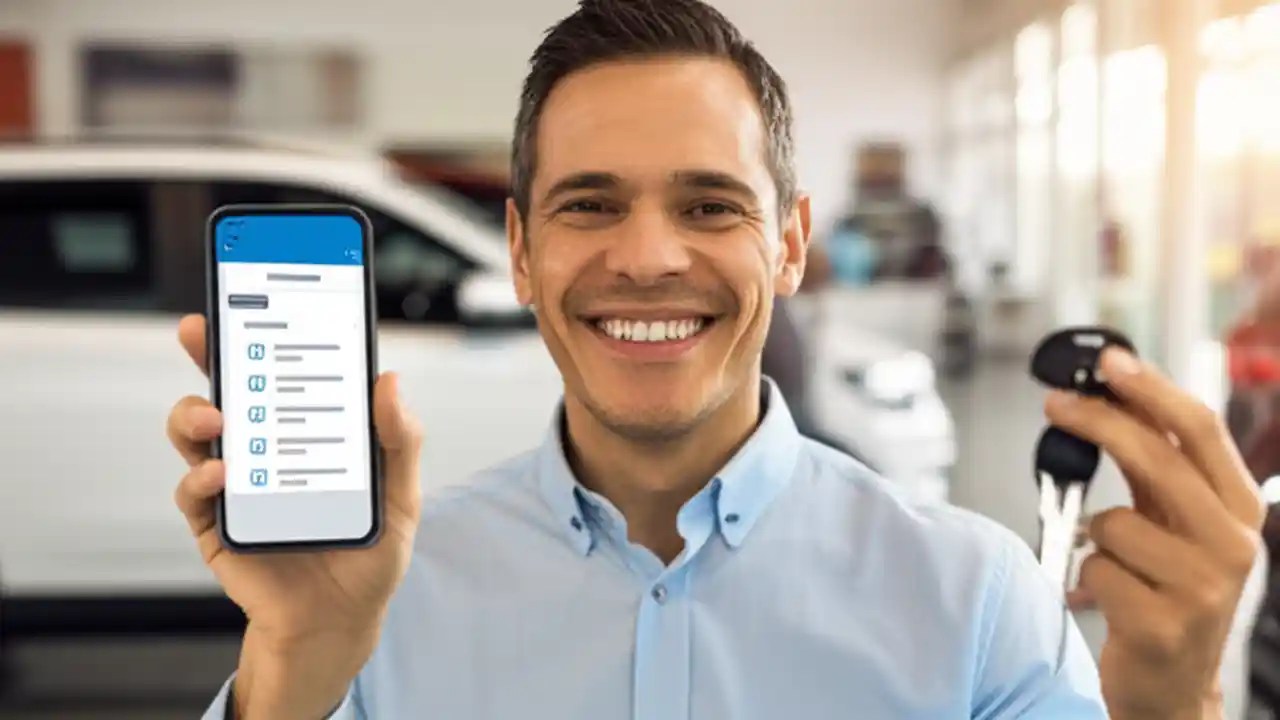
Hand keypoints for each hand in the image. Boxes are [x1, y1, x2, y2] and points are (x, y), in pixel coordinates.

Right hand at [167, 315, 422, 716]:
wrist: (342, 620)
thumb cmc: (369, 551)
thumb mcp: (399, 494)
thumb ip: (399, 440)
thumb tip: (390, 379)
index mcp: (307, 429)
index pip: (282, 369)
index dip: (266, 330)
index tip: (256, 288)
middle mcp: (265, 446)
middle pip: (229, 386)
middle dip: (209, 351)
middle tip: (202, 329)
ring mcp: (236, 482)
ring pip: (196, 431)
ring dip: (196, 412)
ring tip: (218, 415)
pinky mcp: (216, 523)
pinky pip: (194, 491)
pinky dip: (200, 477)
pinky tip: (220, 473)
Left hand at [1045, 347, 1263, 719]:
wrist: (1173, 681)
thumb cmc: (1166, 586)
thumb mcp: (1173, 518)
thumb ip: (1153, 461)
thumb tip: (1112, 392)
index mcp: (1239, 508)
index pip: (1201, 429)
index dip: (1152, 388)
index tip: (1109, 361)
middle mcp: (1233, 544)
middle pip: (1158, 459)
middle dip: (1099, 422)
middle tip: (1056, 403)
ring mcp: (1203, 589)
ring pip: (1113, 523)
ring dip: (1094, 536)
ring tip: (1115, 564)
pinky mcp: (1163, 625)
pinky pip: (1094, 570)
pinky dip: (1084, 577)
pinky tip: (1110, 598)